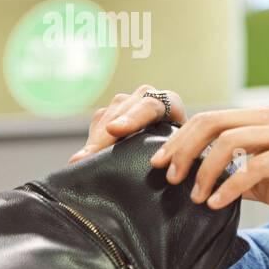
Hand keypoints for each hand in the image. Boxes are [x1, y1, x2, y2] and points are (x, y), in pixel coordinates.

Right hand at [69, 85, 187, 163]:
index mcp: (169, 102)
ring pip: (107, 116)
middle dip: (105, 135)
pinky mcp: (111, 114)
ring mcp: (126, 103)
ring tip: (80, 160)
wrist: (179, 144)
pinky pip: (98, 124)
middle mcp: (145, 97)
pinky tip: (82, 159)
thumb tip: (171, 172)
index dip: (131, 118)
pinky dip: (91, 143)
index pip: (149, 106)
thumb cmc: (187, 146)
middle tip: (88, 155)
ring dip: (95, 140)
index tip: (114, 130)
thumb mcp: (187, 145)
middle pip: (122, 111)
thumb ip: (178, 151)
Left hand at [146, 106, 268, 224]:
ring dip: (204, 169)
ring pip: (230, 141)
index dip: (180, 140)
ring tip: (195, 196)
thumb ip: (239, 173)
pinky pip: (255, 165)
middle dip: (183, 149)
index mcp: (263, 119)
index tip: (160, 164)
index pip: (211, 119)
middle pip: (213, 122)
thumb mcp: (267, 179)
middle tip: (169, 177)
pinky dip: (230, 185)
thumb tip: (201, 182)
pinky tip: (217, 203)